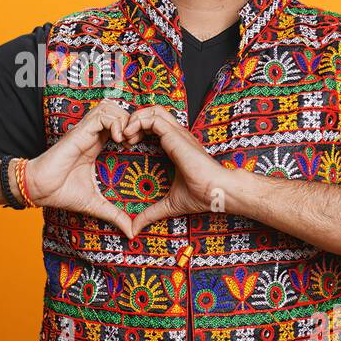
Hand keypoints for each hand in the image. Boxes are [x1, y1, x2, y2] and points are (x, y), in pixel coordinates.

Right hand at [24, 100, 141, 238]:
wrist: (39, 189)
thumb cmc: (61, 193)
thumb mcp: (95, 204)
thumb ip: (114, 214)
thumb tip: (131, 233)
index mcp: (96, 145)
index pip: (119, 125)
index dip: (133, 130)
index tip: (139, 147)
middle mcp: (92, 134)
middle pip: (117, 110)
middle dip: (132, 121)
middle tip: (137, 141)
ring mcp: (85, 131)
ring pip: (110, 108)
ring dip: (124, 119)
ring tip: (128, 139)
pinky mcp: (79, 131)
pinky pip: (101, 115)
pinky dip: (115, 122)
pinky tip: (119, 139)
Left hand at [126, 105, 233, 233]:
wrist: (217, 192)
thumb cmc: (201, 196)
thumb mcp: (168, 205)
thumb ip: (149, 214)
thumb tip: (134, 230)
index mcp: (175, 145)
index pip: (154, 125)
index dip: (138, 129)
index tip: (126, 145)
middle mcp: (176, 135)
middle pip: (152, 112)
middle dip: (134, 120)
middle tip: (123, 138)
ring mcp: (177, 133)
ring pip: (152, 110)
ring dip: (134, 119)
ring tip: (125, 136)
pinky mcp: (176, 135)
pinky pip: (153, 119)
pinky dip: (138, 123)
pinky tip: (130, 137)